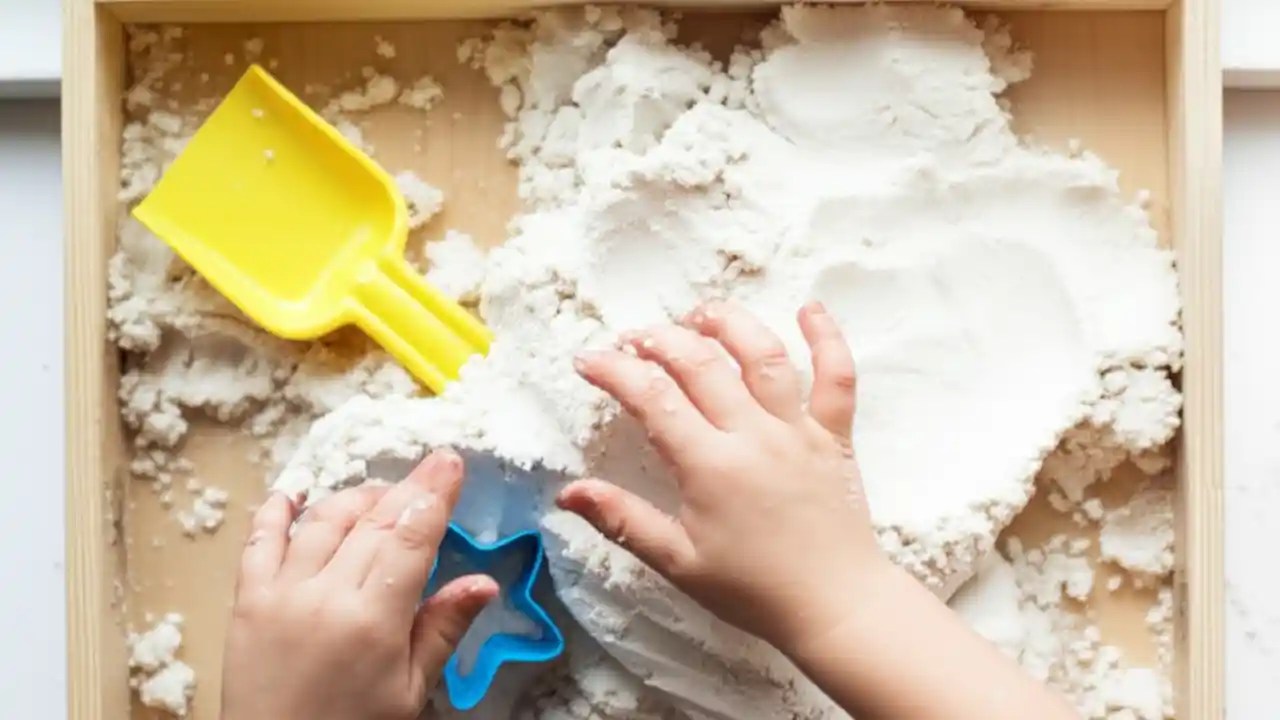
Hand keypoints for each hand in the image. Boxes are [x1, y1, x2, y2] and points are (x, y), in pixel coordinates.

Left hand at [220, 451, 498, 719]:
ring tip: (382, 494)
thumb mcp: (411, 692)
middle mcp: (324, 596)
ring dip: (356, 497)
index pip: (411, 539)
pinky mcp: (246, 601)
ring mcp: (280, 593)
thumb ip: (441, 629)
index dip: (434, 495)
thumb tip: (483, 583)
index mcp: (373, 621)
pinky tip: (295, 495)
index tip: (451, 464)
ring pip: (323, 521)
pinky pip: (259, 541)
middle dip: (407, 487)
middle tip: (433, 463)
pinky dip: (278, 511)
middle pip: (373, 522)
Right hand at [560, 301, 890, 652]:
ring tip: (698, 314)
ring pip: (763, 355)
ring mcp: (797, 430)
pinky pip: (837, 376)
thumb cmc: (753, 590)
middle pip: (700, 363)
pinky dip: (827, 338)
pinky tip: (811, 307)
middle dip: (659, 340)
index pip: (653, 397)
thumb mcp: (678, 562)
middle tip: (633, 339)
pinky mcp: (833, 436)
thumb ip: (623, 520)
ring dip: (728, 324)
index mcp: (710, 465)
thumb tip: (568, 492)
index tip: (588, 360)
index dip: (615, 370)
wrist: (836, 606)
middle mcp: (753, 435)